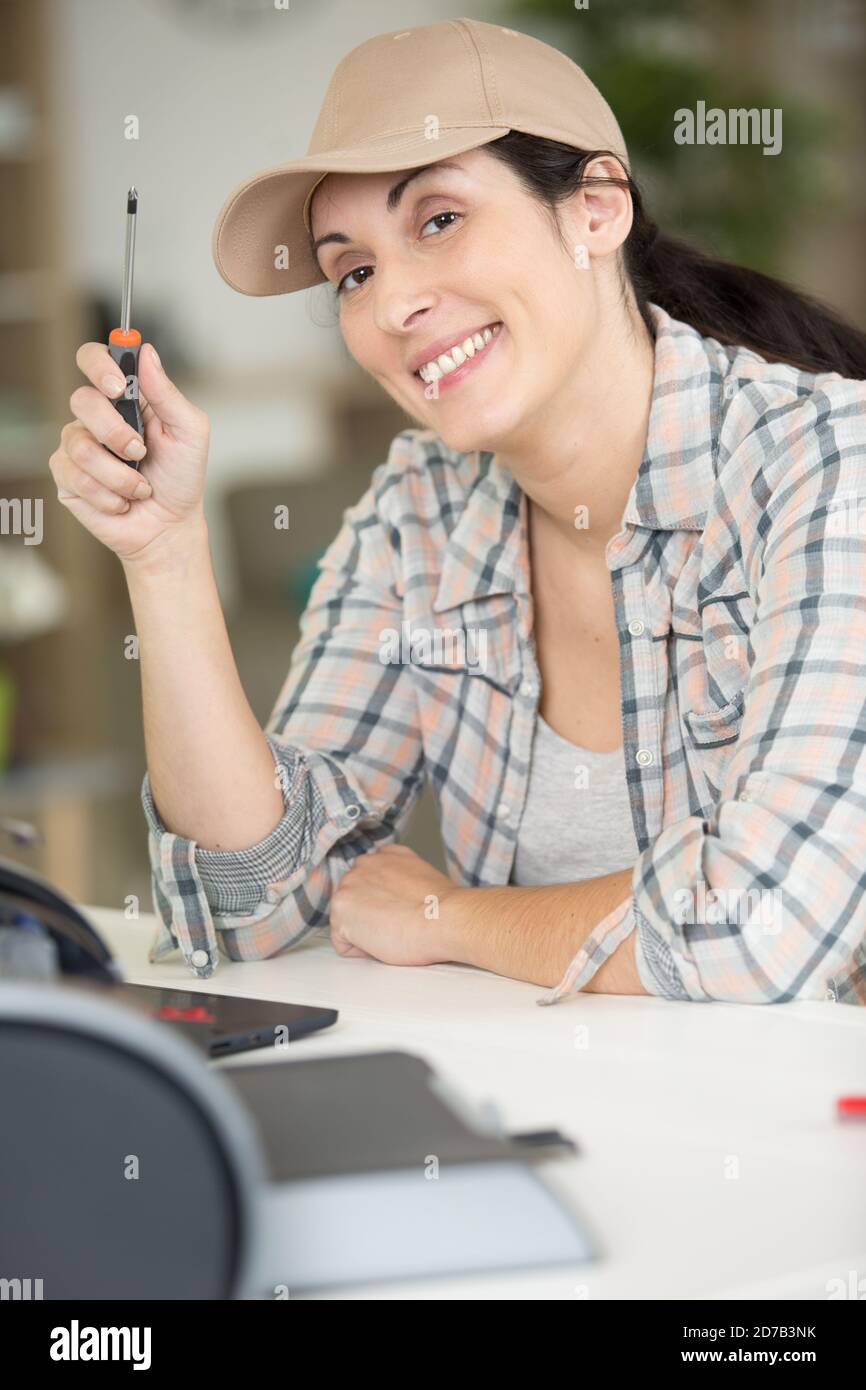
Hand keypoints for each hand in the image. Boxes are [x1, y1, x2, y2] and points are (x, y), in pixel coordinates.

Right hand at [49, 341, 209, 563]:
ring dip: (119, 474)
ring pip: (81, 446)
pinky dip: (109, 495)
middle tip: (139, 451)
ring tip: (140, 487)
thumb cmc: (180, 478)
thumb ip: (168, 393)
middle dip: (114, 431)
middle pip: (81, 400)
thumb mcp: (189, 432)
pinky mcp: (67, 477)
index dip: (99, 365)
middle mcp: (96, 417)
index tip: (117, 386)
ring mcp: (78, 445)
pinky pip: (77, 477)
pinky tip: (122, 501)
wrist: (170, 526)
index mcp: (125, 398)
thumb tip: (147, 353)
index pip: (94, 360)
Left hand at [330, 844, 457, 966]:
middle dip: (370, 917)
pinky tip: (383, 941)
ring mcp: (348, 884)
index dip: (383, 905)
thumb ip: (399, 878)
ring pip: (348, 922)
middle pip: (356, 902)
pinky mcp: (341, 909)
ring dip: (365, 933)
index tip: (399, 913)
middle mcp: (364, 864)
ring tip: (392, 932)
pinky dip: (361, 951)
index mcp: (385, 856)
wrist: (443, 918)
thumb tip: (396, 898)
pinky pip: (343, 943)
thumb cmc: (440, 909)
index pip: (370, 883)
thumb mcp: (422, 878)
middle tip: (398, 925)